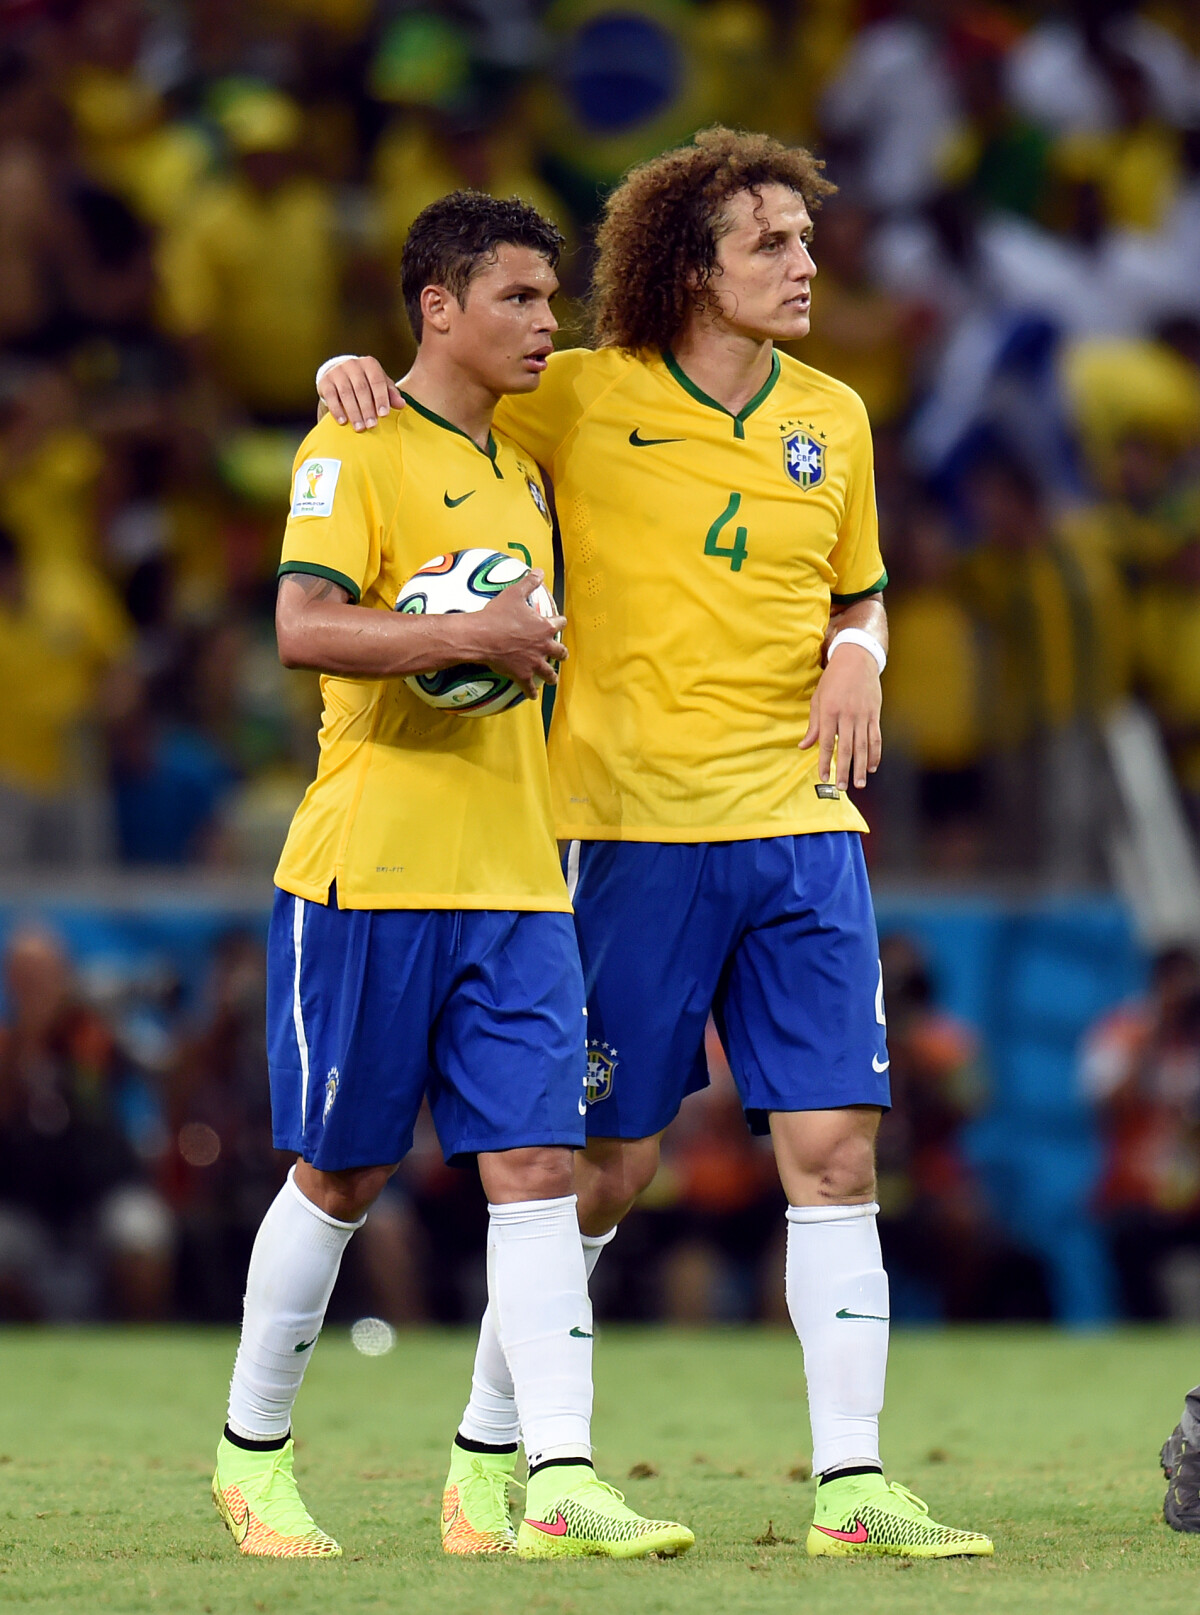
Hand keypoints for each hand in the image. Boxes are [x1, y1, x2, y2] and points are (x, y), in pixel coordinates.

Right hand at [318, 357, 402, 429]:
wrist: (340, 374)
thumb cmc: (366, 382)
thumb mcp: (380, 385)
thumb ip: (391, 394)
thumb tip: (402, 405)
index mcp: (369, 364)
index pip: (377, 381)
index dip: (381, 398)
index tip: (384, 415)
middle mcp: (353, 364)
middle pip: (361, 389)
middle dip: (367, 409)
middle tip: (372, 426)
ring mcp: (338, 371)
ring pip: (346, 393)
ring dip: (354, 412)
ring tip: (360, 428)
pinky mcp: (325, 381)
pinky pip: (331, 396)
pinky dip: (337, 410)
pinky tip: (343, 422)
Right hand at [469, 571, 567, 700]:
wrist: (483, 636)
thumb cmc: (498, 614)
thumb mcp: (515, 593)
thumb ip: (529, 582)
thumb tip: (539, 570)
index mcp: (544, 627)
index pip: (559, 623)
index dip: (559, 621)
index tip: (560, 622)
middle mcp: (543, 646)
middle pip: (559, 652)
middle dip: (560, 653)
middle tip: (561, 655)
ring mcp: (534, 662)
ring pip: (549, 673)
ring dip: (551, 676)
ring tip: (552, 679)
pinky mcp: (522, 675)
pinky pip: (530, 687)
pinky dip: (531, 692)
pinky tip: (533, 696)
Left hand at [799, 643, 881, 789]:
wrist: (857, 658)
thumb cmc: (833, 679)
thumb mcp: (818, 699)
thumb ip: (813, 725)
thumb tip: (803, 746)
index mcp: (829, 712)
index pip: (825, 743)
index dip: (824, 761)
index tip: (824, 777)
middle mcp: (847, 715)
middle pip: (846, 748)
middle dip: (844, 769)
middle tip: (842, 787)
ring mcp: (863, 715)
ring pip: (863, 746)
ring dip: (861, 767)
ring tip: (859, 783)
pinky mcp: (875, 714)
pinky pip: (876, 738)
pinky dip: (874, 754)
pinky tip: (871, 767)